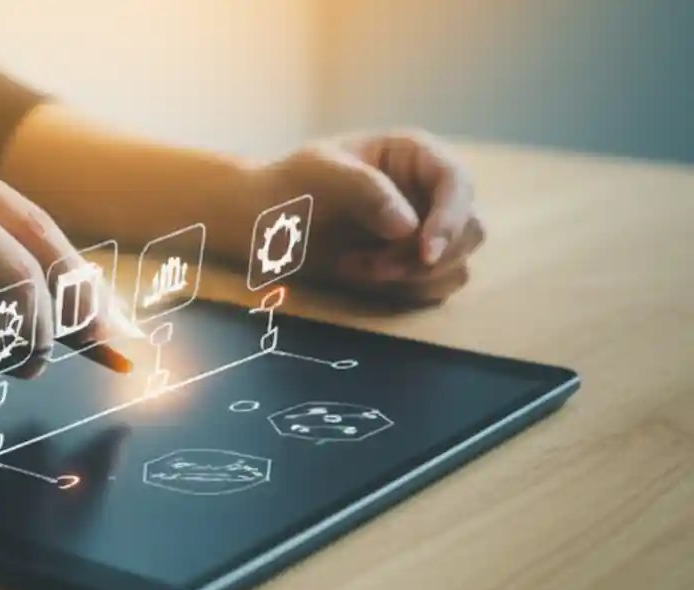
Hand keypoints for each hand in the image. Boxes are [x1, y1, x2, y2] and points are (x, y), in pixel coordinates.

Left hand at [261, 129, 484, 304]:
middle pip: (470, 230)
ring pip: (455, 265)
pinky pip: (434, 288)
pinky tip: (358, 275)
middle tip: (372, 267)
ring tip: (353, 267)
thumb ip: (366, 190)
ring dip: (409, 278)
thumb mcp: (320, 173)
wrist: (262, 224)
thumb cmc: (289, 186)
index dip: (451, 218)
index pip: (458, 183)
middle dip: (425, 257)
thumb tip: (409, 225)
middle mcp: (428, 193)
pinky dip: (402, 291)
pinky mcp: (413, 265)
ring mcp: (425, 231)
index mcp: (414, 156)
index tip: (425, 251)